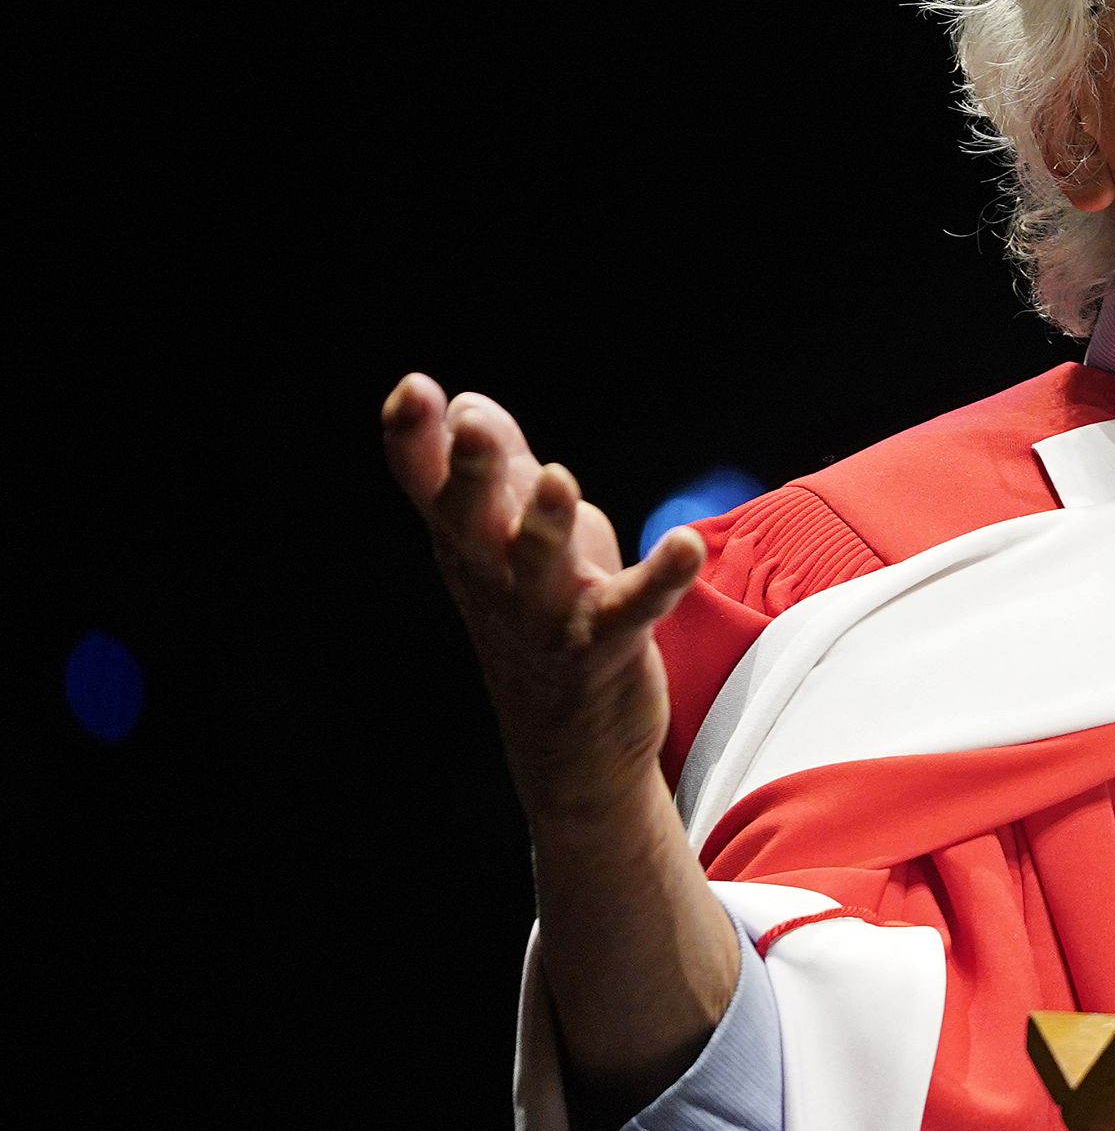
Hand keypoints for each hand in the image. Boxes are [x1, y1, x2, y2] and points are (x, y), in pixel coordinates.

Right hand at [381, 374, 704, 823]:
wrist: (569, 741)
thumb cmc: (540, 615)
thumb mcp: (512, 536)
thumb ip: (498, 470)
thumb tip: (467, 403)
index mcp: (465, 542)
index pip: (424, 485)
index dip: (412, 438)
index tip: (414, 388)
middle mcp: (492, 577)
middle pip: (469, 519)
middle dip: (468, 473)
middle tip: (470, 425)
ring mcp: (545, 614)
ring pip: (539, 563)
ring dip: (546, 522)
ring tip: (558, 480)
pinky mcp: (606, 645)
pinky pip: (634, 608)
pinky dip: (661, 577)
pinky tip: (685, 545)